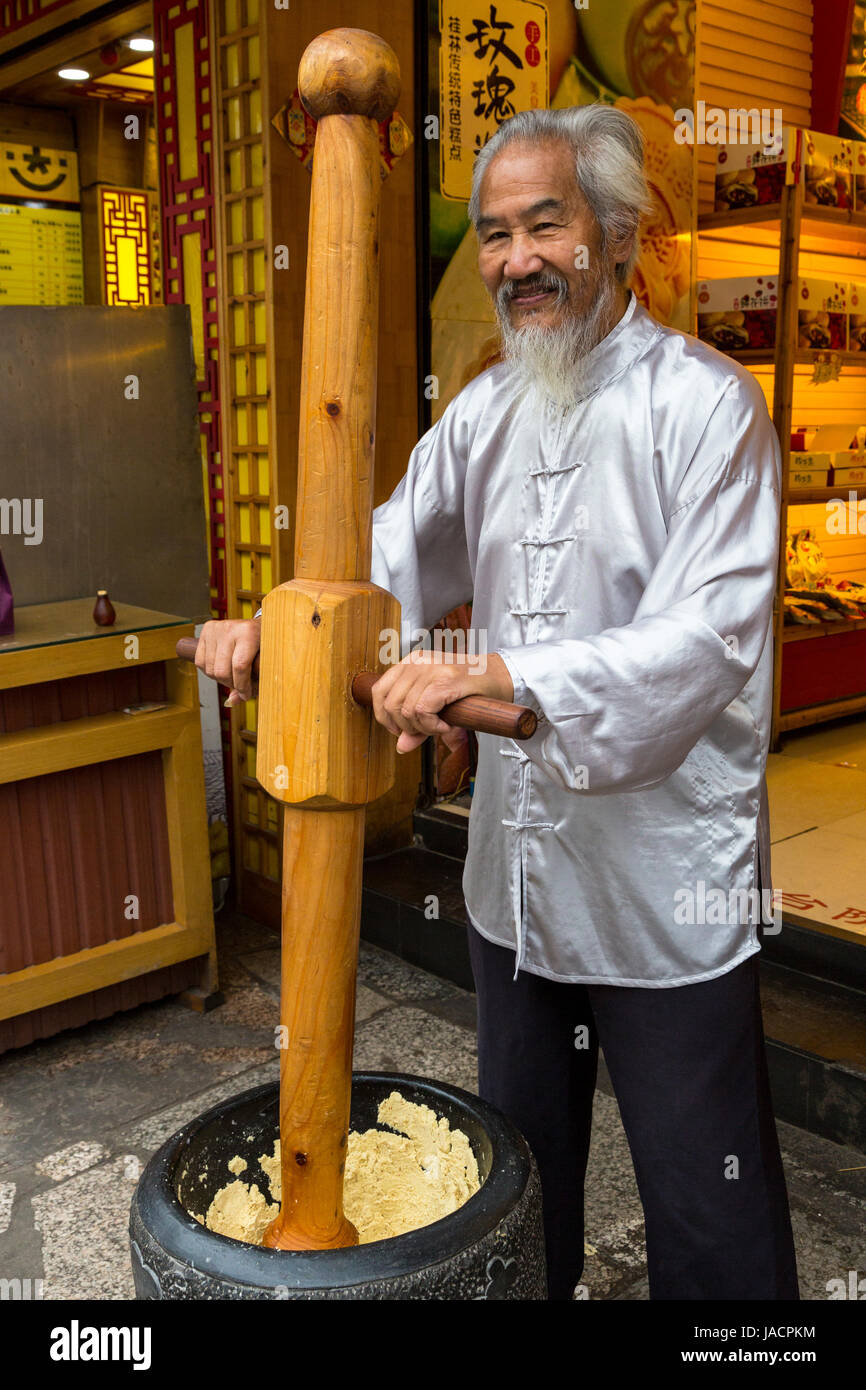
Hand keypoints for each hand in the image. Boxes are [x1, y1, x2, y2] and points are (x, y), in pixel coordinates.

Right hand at [195, 618, 260, 705]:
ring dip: (221, 679)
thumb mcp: (266, 664)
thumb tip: (233, 701)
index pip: (240, 666)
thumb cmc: (266, 647)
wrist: (260, 625)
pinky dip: (210, 671)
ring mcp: (216, 628)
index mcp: (249, 632)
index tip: (246, 695)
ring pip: (210, 669)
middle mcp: (230, 628)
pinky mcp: (206, 630)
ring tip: (232, 676)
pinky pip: (200, 662)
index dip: (242, 686)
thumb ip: (254, 684)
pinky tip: (221, 668)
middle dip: (231, 684)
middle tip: (239, 685)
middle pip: (222, 670)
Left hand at [371, 648, 513, 753]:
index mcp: (411, 662)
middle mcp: (418, 661)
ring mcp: (432, 669)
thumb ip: (416, 723)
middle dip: (407, 727)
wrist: (502, 676)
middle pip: (391, 705)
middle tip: (427, 730)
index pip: (379, 691)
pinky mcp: (447, 680)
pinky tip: (445, 726)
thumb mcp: (436, 704)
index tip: (400, 730)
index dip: (384, 717)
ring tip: (440, 726)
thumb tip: (400, 747)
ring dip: (422, 728)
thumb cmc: (470, 689)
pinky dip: (432, 726)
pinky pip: (423, 711)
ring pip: (406, 711)